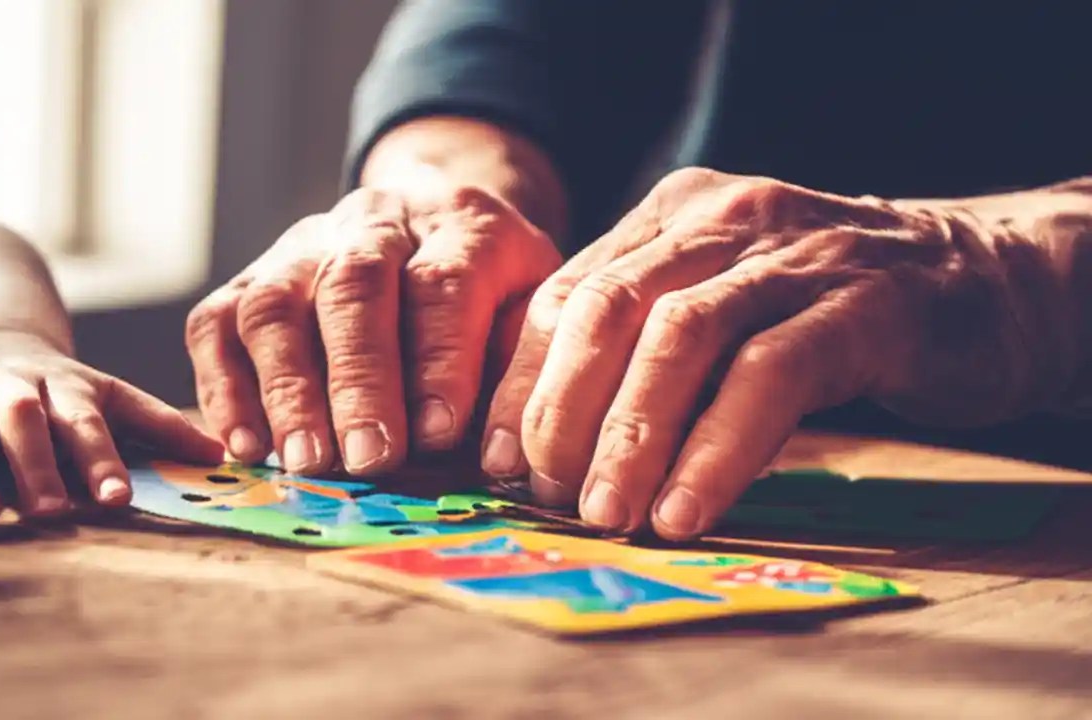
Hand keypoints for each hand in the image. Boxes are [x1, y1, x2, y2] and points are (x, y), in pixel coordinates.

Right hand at [0, 329, 222, 520]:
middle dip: (38, 464)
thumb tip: (223, 457)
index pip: (88, 419)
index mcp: (68, 385)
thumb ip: (160, 425)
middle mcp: (13, 383)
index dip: (102, 456)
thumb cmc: (63, 389)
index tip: (117, 497)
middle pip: (24, 418)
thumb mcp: (111, 396)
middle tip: (53, 512)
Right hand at [187, 182, 560, 474]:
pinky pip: (217, 323)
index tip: (438, 433)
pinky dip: (224, 387)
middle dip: (359, 381)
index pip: (443, 283)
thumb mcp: (532, 316)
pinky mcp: (250, 276)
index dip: (439, 361)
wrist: (436, 226)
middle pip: (352, 286)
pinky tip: (246, 445)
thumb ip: (519, 373)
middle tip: (368, 459)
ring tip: (306, 461)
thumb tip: (499, 458)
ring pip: (274, 303)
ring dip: (287, 389)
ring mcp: (302, 244)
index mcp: (462, 224)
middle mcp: (374, 221)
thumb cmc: (492, 299)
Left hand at [485, 167, 1068, 538]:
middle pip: (607, 309)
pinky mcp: (865, 303)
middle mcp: (724, 217)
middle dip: (561, 410)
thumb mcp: (721, 309)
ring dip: (629, 435)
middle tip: (547, 495)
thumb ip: (645, 349)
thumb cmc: (823, 315)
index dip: (524, 381)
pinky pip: (769, 378)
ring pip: (680, 337)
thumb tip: (540, 446)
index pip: (568, 293)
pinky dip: (715, 450)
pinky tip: (684, 509)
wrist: (980, 282)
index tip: (499, 460)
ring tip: (602, 513)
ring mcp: (796, 252)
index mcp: (673, 215)